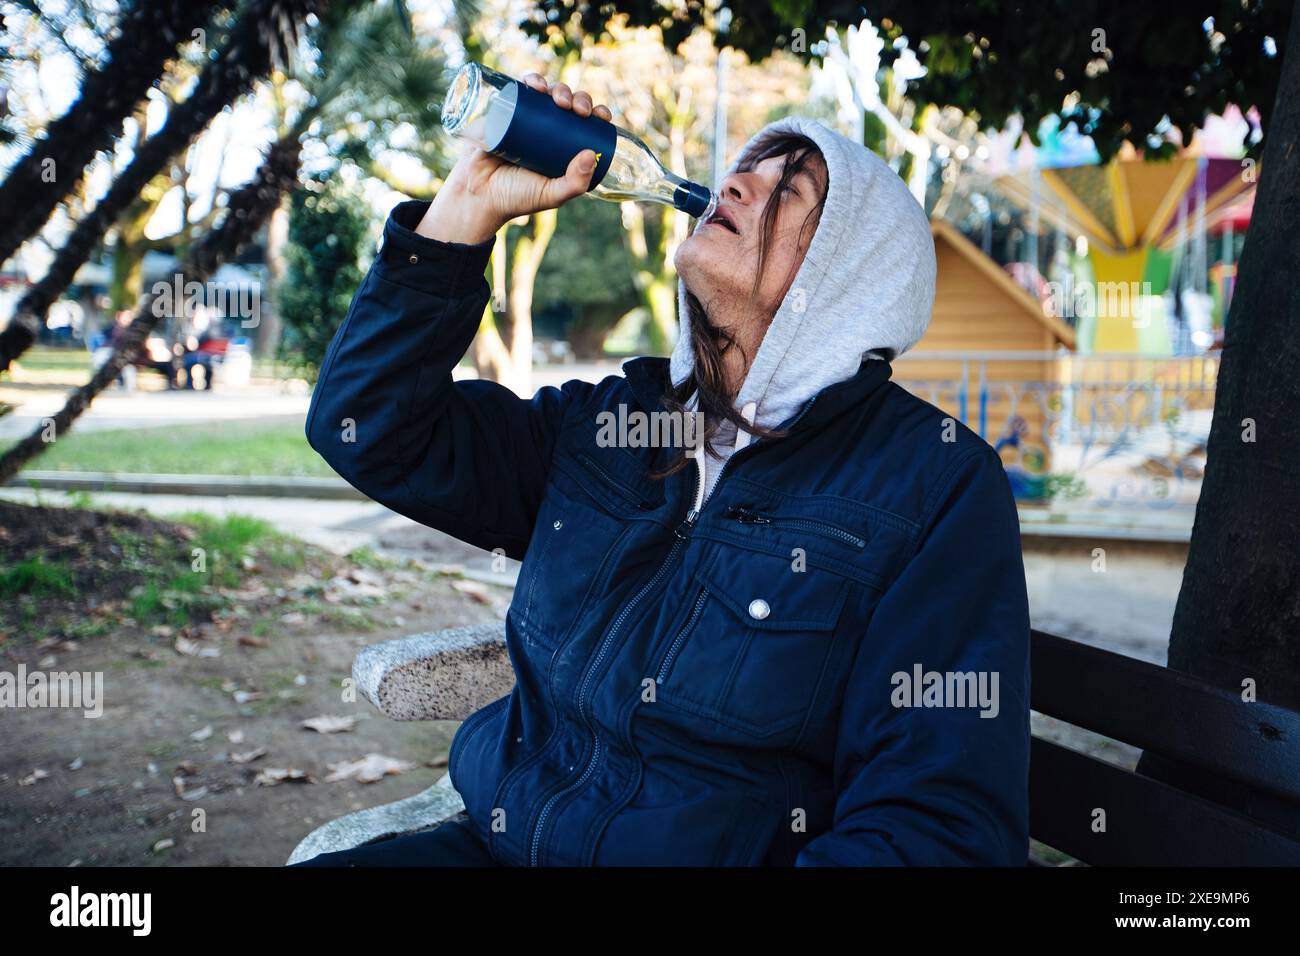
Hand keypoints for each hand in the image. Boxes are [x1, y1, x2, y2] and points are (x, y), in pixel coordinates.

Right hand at [417, 73, 613, 243]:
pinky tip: (536, 83)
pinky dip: (531, 80)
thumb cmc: (515, 198)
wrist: (477, 193)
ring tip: (556, 97)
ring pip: (547, 95)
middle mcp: (546, 131)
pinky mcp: (504, 111)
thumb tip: (591, 154)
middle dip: (579, 99)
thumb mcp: (551, 195)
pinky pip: (519, 89)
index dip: (597, 114)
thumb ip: (574, 183)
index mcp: (562, 148)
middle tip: (577, 109)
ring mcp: (525, 119)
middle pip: (569, 106)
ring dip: (558, 87)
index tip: (601, 116)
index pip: (586, 125)